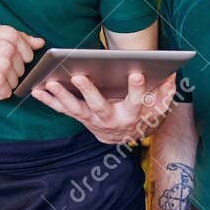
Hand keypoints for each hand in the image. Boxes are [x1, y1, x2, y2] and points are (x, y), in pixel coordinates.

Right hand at [0, 24, 44, 99]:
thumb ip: (20, 38)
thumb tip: (40, 43)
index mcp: (11, 34)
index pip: (28, 56)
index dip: (13, 60)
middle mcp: (10, 48)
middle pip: (22, 71)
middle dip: (7, 72)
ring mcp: (3, 64)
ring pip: (15, 83)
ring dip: (1, 82)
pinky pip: (6, 93)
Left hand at [29, 71, 175, 144]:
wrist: (124, 136)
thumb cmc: (142, 116)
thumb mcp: (158, 107)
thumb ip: (166, 92)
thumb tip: (173, 74)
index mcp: (131, 114)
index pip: (137, 101)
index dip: (138, 89)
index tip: (138, 73)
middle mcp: (110, 119)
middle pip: (99, 106)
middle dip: (89, 92)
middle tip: (79, 76)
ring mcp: (92, 120)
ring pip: (76, 109)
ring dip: (61, 97)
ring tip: (49, 83)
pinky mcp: (80, 118)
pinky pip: (62, 109)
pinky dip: (48, 100)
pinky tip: (36, 89)